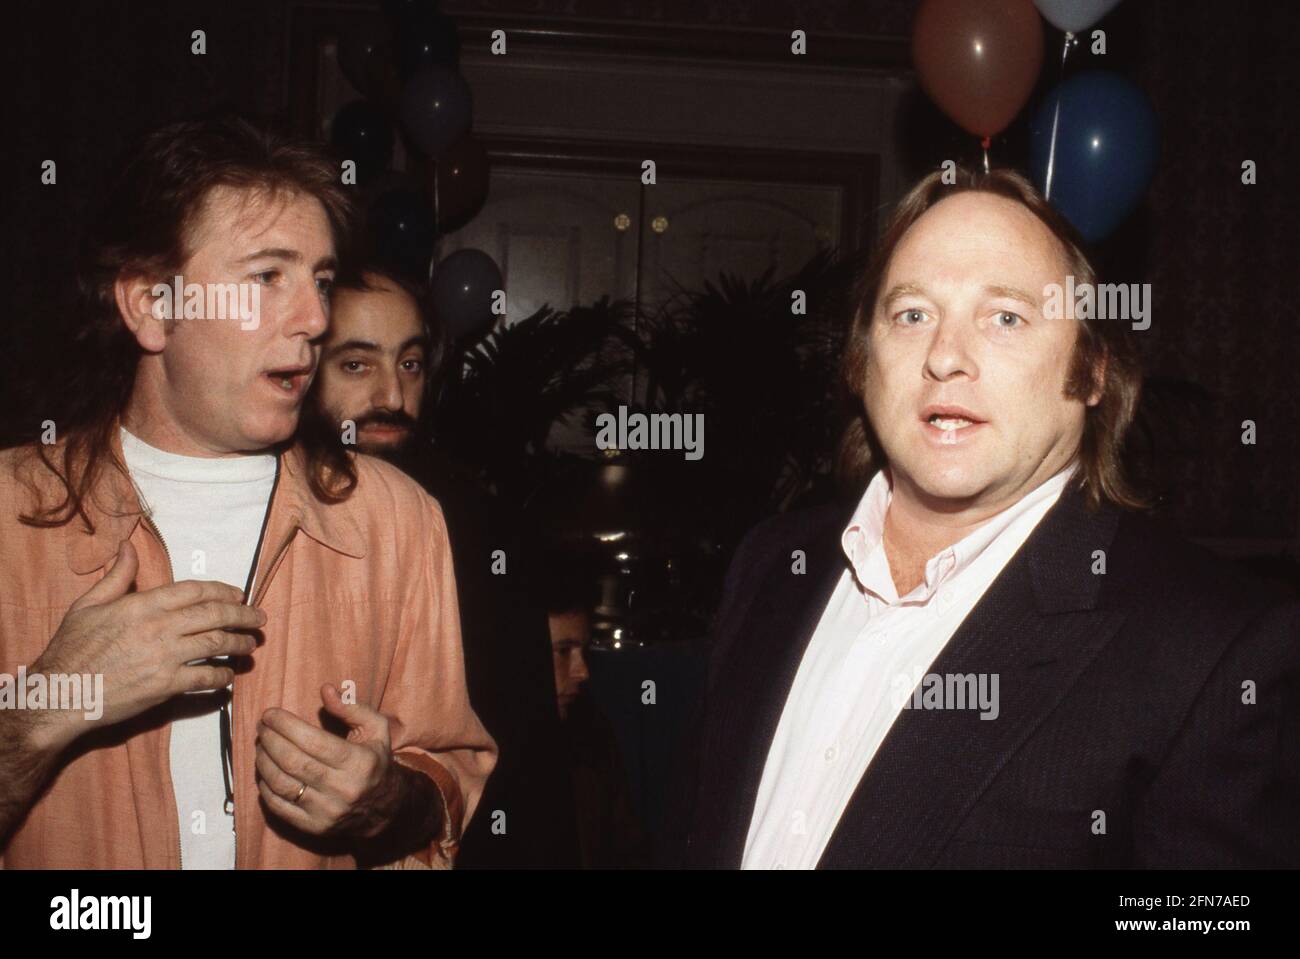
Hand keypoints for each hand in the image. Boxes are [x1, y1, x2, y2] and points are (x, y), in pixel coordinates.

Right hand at [30, 540, 265, 752]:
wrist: (60, 695)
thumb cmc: (72, 649)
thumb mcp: (88, 606)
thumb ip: (116, 577)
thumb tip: (128, 548)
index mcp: (142, 604)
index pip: (195, 590)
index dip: (223, 590)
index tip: (239, 595)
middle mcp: (158, 627)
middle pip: (214, 615)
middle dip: (243, 615)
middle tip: (259, 619)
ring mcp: (164, 657)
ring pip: (216, 645)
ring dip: (239, 644)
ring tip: (251, 645)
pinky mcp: (164, 686)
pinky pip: (204, 678)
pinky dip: (221, 677)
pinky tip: (228, 676)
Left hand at [254, 684, 406, 837]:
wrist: (384, 807)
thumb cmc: (374, 760)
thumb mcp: (375, 728)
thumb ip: (351, 707)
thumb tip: (324, 690)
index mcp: (358, 762)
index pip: (312, 741)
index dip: (285, 725)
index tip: (270, 714)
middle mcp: (342, 788)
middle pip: (293, 761)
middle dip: (270, 740)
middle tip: (261, 727)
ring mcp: (326, 811)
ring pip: (282, 784)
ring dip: (263, 761)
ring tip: (260, 745)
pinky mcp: (313, 826)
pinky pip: (279, 806)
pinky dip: (265, 786)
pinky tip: (264, 771)